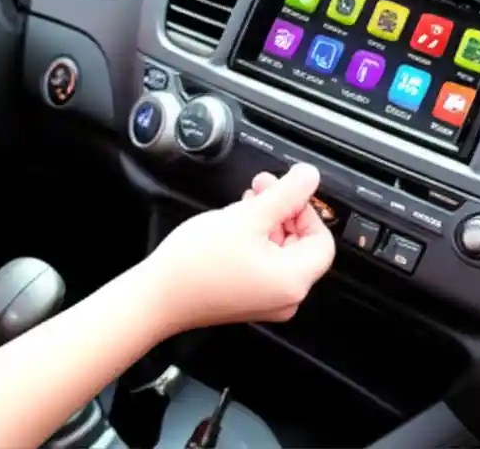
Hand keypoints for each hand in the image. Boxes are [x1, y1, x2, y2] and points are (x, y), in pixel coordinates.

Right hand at [140, 164, 335, 333]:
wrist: (157, 297)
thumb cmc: (194, 266)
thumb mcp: (246, 217)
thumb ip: (285, 193)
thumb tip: (309, 177)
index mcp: (293, 280)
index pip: (322, 239)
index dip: (305, 210)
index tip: (286, 193)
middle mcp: (286, 297)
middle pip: (301, 245)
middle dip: (283, 211)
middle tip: (262, 189)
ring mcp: (267, 302)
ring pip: (281, 253)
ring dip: (268, 223)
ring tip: (244, 205)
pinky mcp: (249, 300)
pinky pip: (266, 266)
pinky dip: (257, 242)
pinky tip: (236, 227)